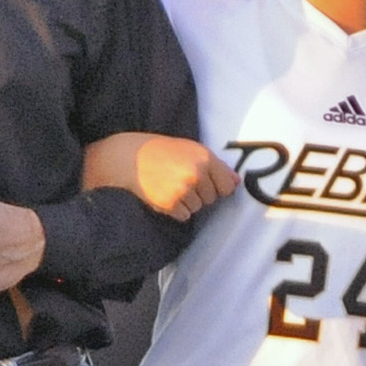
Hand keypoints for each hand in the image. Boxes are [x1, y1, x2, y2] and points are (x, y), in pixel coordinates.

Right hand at [82, 132, 238, 217]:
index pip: (228, 186)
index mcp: (205, 157)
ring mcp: (183, 190)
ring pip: (198, 208)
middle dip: (200, 193)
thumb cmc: (160, 151)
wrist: (128, 157)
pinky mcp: (170, 204)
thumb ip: (215, 165)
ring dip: (186, 202)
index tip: (207, 182)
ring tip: (169, 185)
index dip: (218, 187)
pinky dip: (175, 210)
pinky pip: (184, 216)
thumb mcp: (190, 149)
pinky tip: (163, 194)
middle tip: (179, 179)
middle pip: (212, 199)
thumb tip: (237, 182)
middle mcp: (196, 173)